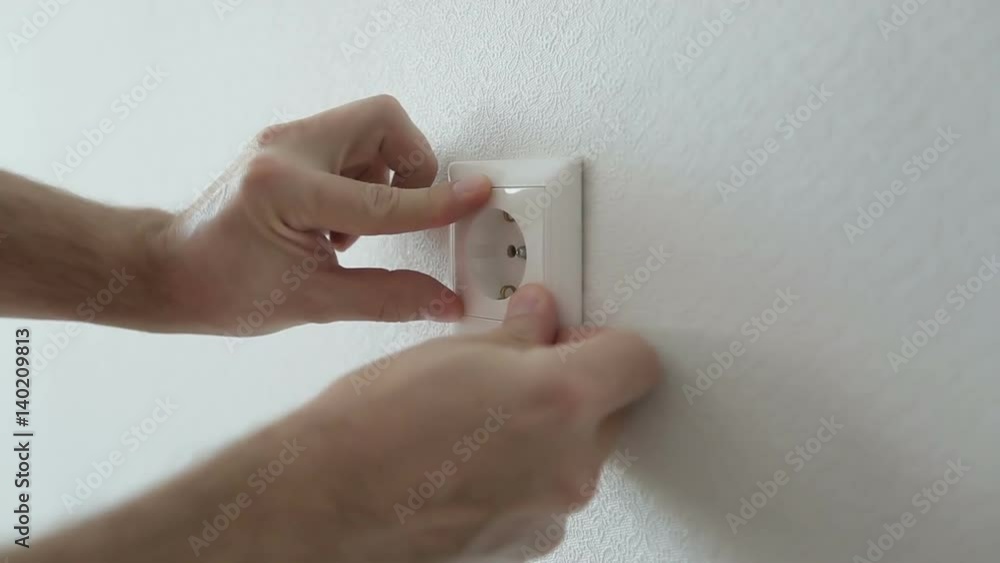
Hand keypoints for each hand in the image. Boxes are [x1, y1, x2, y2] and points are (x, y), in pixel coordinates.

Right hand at [21, 285, 659, 562]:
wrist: (324, 503)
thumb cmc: (371, 431)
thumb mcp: (452, 351)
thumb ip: (517, 333)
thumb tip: (540, 318)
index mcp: (560, 403)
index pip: (636, 360)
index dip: (608, 342)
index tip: (581, 336)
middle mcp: (569, 465)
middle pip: (608, 410)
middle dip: (573, 387)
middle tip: (518, 370)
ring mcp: (549, 512)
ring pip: (574, 454)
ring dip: (544, 434)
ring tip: (478, 421)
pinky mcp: (526, 542)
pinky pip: (543, 492)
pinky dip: (521, 473)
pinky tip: (468, 458)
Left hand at [159, 95, 492, 334]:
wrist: (170, 272)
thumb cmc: (223, 289)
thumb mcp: (311, 302)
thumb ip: (386, 298)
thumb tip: (444, 301)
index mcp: (285, 190)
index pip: (382, 197)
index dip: (437, 203)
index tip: (477, 196)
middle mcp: (284, 150)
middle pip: (382, 120)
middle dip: (411, 161)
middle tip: (405, 206)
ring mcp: (283, 140)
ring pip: (369, 126)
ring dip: (384, 172)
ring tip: (356, 224)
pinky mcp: (286, 144)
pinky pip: (349, 140)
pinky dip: (363, 174)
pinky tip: (339, 217)